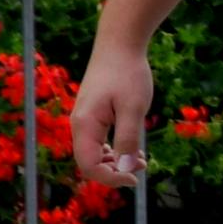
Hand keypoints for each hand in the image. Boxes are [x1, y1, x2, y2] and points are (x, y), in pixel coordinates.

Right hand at [74, 39, 158, 186]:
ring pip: (92, 153)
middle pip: (88, 162)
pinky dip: (112, 149)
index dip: (111, 178)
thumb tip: (125, 169)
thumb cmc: (128, 74)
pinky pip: (96, 141)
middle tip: (143, 167)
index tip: (135, 179)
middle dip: (114, 171)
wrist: (119, 44)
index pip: (88, 166)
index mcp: (85, 125)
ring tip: (141, 160)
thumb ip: (128, 140)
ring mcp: (84, 119)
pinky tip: (131, 148)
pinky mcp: (92, 114)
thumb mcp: (133, 108)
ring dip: (114, 161)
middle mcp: (79, 124)